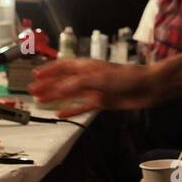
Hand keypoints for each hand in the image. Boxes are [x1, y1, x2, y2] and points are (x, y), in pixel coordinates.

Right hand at [29, 59, 154, 117]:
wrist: (148, 88)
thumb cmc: (126, 77)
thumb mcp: (99, 79)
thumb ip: (78, 84)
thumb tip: (59, 89)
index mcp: (87, 66)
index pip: (63, 67)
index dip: (49, 71)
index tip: (35, 75)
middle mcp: (89, 77)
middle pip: (63, 81)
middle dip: (48, 86)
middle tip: (32, 92)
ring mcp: (95, 90)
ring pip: (70, 94)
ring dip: (55, 97)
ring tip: (41, 102)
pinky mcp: (102, 102)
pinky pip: (82, 107)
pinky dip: (71, 110)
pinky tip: (60, 114)